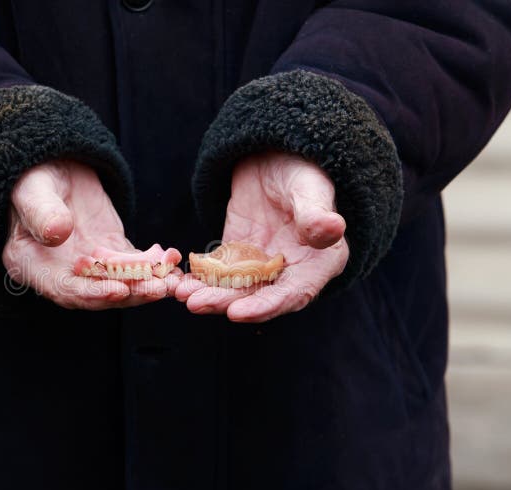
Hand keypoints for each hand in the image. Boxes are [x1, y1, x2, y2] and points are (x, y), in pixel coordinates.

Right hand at [3, 160, 176, 309]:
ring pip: (120, 282)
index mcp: (32, 264)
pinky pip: (133, 265)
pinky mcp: (109, 252)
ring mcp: (88, 265)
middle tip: (158, 289)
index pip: (64, 289)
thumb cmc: (31, 179)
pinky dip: (153, 267)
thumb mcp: (31, 191)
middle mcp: (61, 272)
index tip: (118, 291)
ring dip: (147, 283)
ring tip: (173, 281)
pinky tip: (173, 263)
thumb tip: (57, 233)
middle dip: (131, 293)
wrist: (51, 166)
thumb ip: (42, 213)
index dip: (92, 294)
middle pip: (98, 292)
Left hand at [176, 152, 348, 321]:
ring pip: (234, 288)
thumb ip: (317, 214)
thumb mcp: (311, 189)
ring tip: (181, 294)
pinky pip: (217, 272)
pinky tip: (178, 282)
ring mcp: (260, 265)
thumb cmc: (303, 171)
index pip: (292, 294)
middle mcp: (289, 272)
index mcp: (318, 264)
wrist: (278, 155)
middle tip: (195, 303)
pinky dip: (199, 278)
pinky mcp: (236, 255)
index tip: (237, 313)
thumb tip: (332, 229)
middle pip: (257, 296)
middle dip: (225, 302)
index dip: (265, 306)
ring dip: (208, 294)